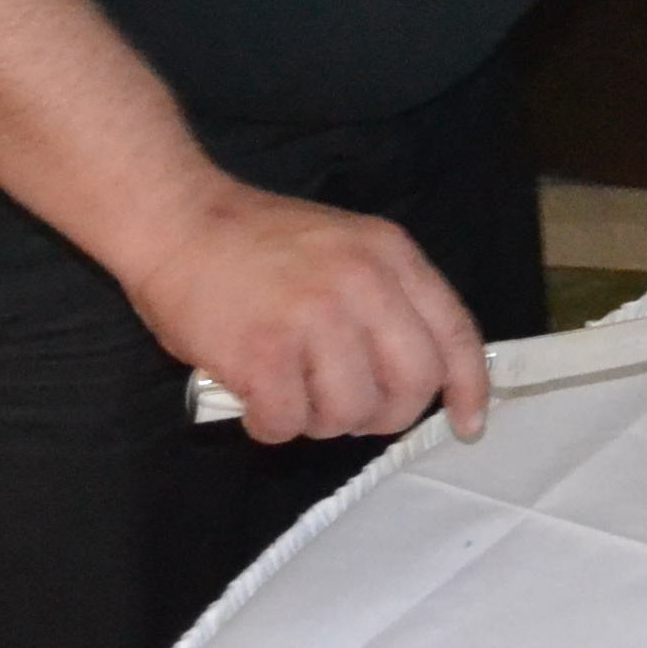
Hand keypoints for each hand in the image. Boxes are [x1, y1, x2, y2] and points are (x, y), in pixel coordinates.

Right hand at [118, 177, 490, 445]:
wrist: (178, 222)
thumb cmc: (255, 243)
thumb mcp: (346, 248)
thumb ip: (384, 299)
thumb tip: (412, 376)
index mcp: (391, 255)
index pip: (453, 331)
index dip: (468, 386)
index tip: (468, 424)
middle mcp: (363, 283)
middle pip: (413, 383)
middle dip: (384, 414)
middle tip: (347, 411)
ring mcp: (315, 318)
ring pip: (351, 412)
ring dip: (318, 420)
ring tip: (289, 390)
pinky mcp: (265, 353)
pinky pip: (288, 424)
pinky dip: (269, 425)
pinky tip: (253, 397)